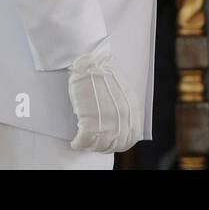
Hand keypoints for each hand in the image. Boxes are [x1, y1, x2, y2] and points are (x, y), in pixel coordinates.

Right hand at [68, 37, 141, 152]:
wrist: (92, 62)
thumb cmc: (104, 74)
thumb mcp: (123, 92)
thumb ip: (124, 109)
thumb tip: (118, 126)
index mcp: (133, 110)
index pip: (131, 138)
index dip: (119, 144)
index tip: (109, 142)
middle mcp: (123, 117)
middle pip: (116, 144)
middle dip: (103, 147)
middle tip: (93, 144)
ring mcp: (108, 119)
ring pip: (100, 145)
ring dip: (90, 146)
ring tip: (83, 142)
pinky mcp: (90, 120)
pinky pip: (84, 141)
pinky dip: (78, 144)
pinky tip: (75, 141)